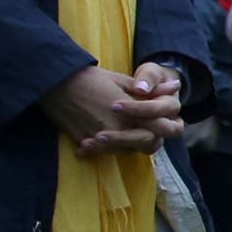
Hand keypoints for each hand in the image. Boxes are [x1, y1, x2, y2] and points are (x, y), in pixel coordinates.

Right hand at [37, 61, 183, 156]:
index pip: (159, 127)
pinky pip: (104, 153)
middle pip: (148, 143)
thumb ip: (149, 90)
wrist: (54, 82)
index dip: (164, 125)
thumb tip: (176, 86)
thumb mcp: (121, 80)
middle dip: (152, 137)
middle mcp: (118, 127)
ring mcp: (100, 137)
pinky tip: (106, 139)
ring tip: (129, 133)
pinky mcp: (84, 141)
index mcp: (130, 111)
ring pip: (128, 150)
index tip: (161, 120)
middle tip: (147, 129)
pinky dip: (110, 148)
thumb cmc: (90, 78)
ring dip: (132, 144)